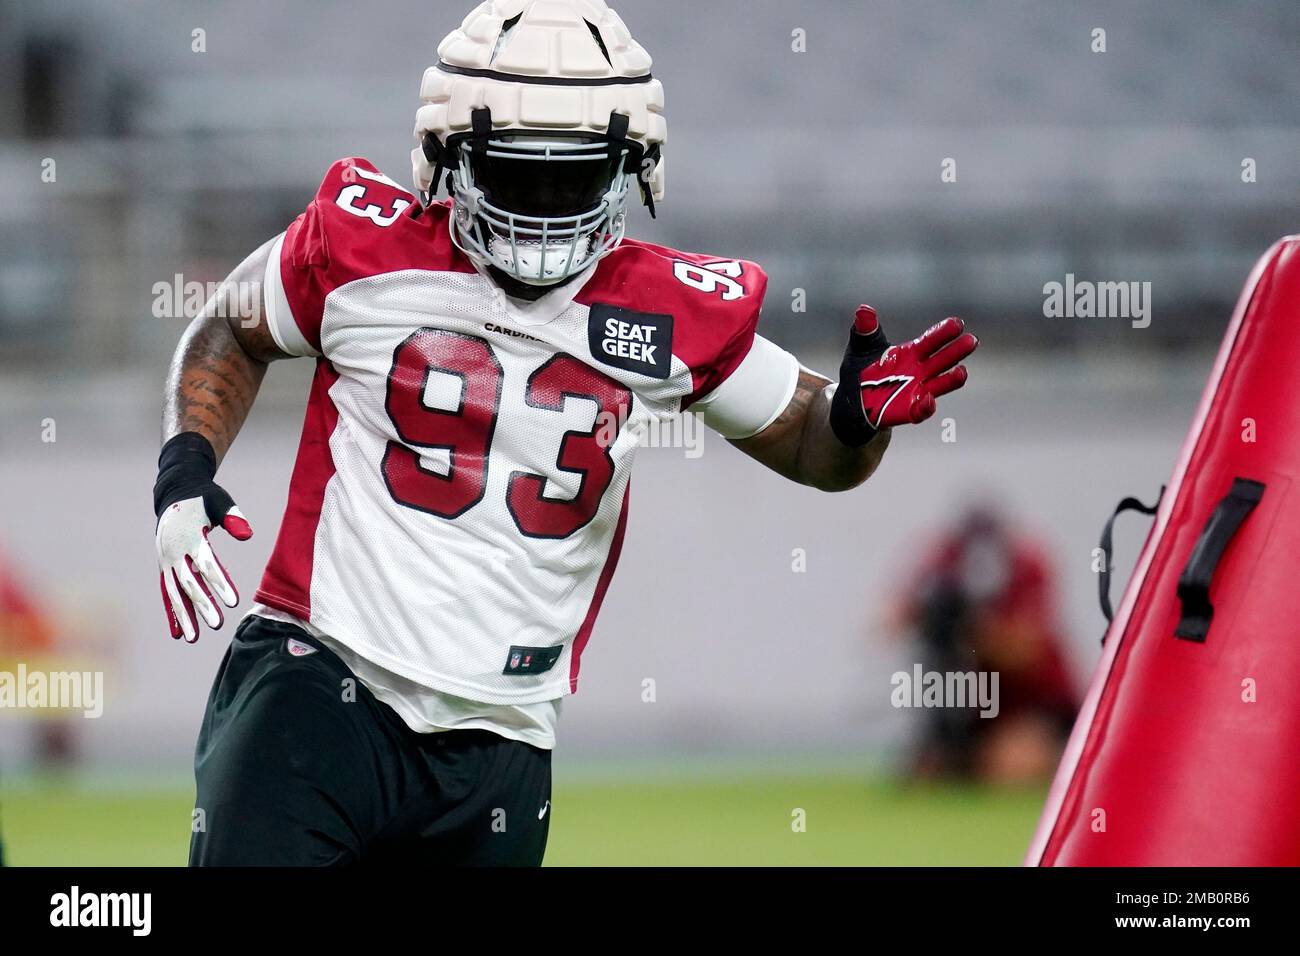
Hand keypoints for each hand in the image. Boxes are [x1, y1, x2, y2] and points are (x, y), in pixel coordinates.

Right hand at [153, 433, 252, 641]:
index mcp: (188, 536)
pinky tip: (178, 633)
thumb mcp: (219, 501)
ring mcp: (166, 560)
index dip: (219, 583)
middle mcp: (173, 551)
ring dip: (183, 616)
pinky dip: (172, 612)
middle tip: (217, 623)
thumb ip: (232, 517)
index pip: (206, 564)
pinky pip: (168, 592)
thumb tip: (246, 534)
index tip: (233, 602)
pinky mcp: (165, 566)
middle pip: (189, 583)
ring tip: (193, 638)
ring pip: (174, 592)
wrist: (175, 492)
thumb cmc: (203, 498)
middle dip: (202, 604)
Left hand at [829, 305, 977, 445]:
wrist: (851, 400)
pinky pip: (921, 410)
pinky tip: (928, 399)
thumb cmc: (861, 370)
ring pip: (940, 385)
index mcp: (911, 353)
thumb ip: (865, 331)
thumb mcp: (860, 347)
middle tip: (971, 340)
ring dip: (951, 379)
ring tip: (962, 373)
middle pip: (943, 360)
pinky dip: (926, 406)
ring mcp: (917, 391)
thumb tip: (863, 310)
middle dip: (957, 351)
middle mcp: (920, 371)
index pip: (931, 340)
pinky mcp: (909, 411)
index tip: (957, 323)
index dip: (943, 332)